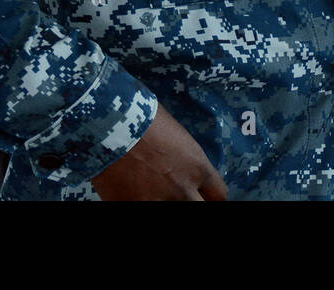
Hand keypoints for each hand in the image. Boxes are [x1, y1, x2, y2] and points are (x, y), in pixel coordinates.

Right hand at [91, 105, 227, 200]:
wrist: (113, 126)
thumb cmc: (145, 119)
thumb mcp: (177, 135)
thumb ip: (185, 158)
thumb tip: (181, 165)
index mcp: (198, 167)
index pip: (219, 194)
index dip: (210, 196)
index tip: (203, 195)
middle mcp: (183, 189)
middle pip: (202, 210)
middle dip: (193, 202)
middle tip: (180, 195)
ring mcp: (159, 202)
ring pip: (176, 213)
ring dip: (167, 202)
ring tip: (154, 192)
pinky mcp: (134, 206)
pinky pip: (143, 209)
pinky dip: (138, 200)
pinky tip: (133, 192)